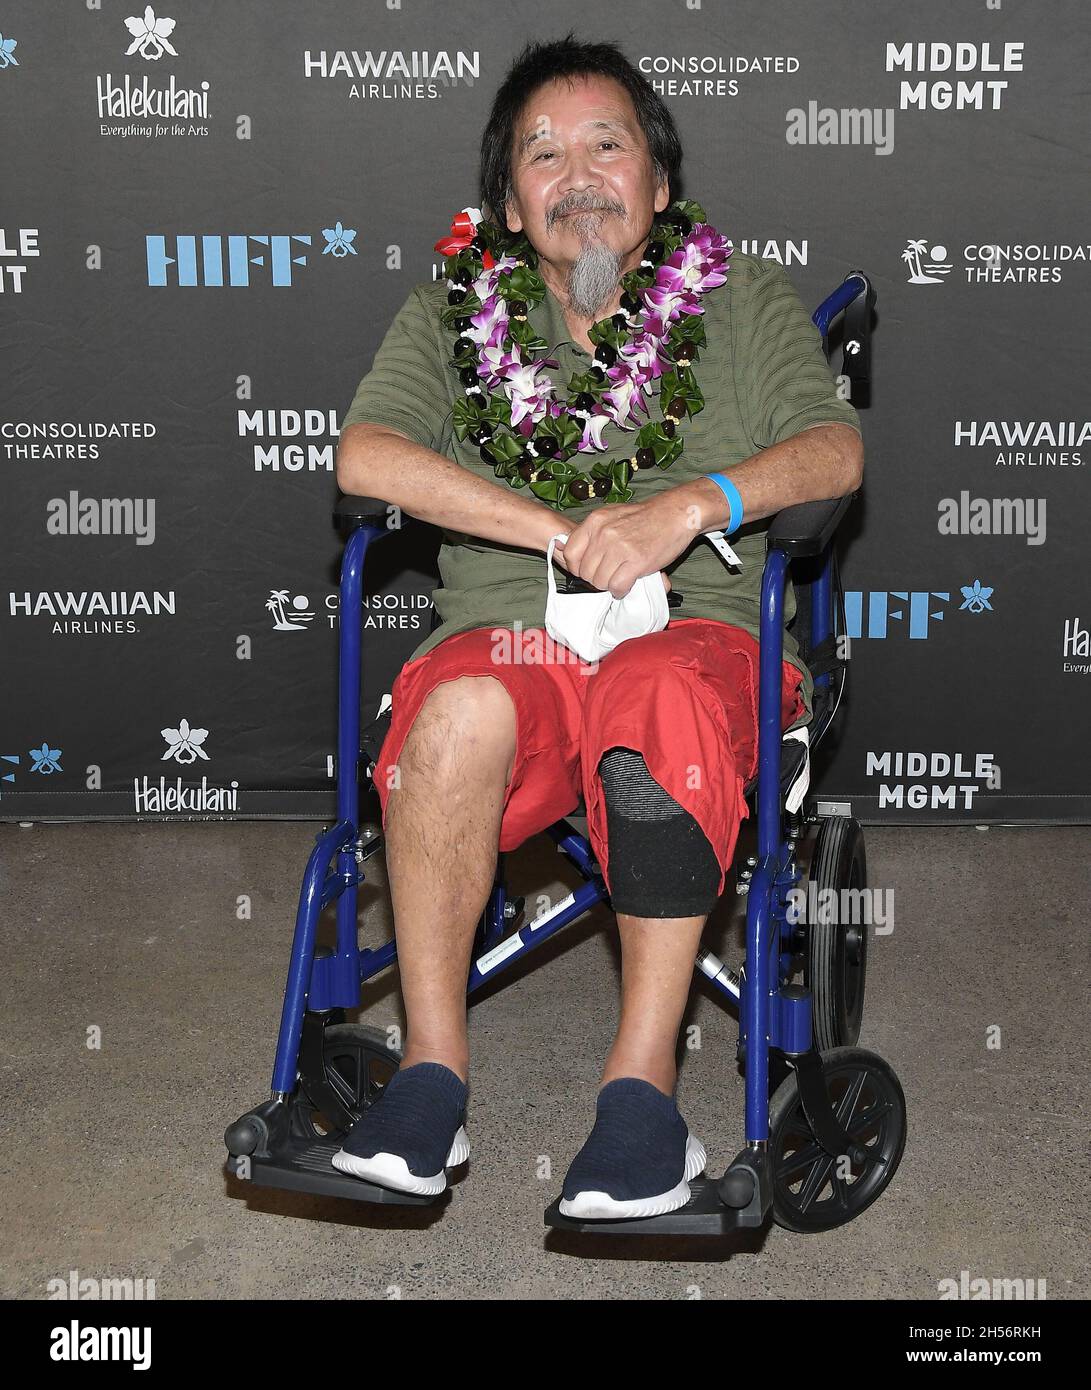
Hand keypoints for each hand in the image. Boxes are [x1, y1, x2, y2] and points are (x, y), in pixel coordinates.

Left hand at [551, 497, 691, 597]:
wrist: (675, 514)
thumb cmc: (644, 517)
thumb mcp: (610, 515)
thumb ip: (587, 532)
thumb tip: (557, 546)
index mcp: (594, 522)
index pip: (570, 554)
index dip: (577, 567)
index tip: (589, 569)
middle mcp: (604, 534)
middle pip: (585, 572)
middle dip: (595, 579)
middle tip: (609, 575)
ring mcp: (619, 548)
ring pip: (600, 582)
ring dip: (609, 585)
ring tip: (620, 578)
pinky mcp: (636, 561)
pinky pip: (617, 586)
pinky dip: (621, 590)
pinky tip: (628, 584)